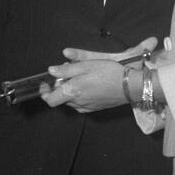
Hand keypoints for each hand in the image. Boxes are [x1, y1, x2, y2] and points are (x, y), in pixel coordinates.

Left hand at [43, 36, 158, 112]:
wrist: (130, 86)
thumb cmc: (109, 73)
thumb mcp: (86, 66)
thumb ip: (66, 70)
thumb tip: (51, 71)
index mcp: (72, 92)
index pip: (50, 100)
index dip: (45, 92)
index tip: (46, 83)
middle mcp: (77, 102)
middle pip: (60, 98)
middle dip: (60, 86)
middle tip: (67, 72)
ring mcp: (87, 107)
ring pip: (71, 100)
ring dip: (70, 90)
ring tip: (80, 76)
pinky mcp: (95, 108)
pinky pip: (81, 103)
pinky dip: (80, 95)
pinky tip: (89, 85)